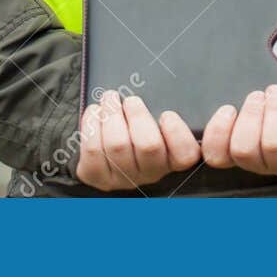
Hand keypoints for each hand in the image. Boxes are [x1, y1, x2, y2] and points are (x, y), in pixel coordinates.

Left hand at [76, 91, 200, 190]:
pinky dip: (92, 124)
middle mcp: (150, 173)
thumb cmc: (140, 123)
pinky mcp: (97, 177)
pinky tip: (96, 112)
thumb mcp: (162, 115)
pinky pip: (93, 150)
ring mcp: (123, 179)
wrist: (108, 143)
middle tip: (131, 100)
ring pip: (117, 145)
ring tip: (110, 98)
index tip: (167, 114)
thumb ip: (179, 107)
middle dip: (137, 115)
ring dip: (112, 113)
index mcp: (173, 158)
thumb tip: (175, 98)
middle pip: (148, 145)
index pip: (185, 155)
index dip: (177, 133)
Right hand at [201, 85, 276, 178]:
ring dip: (275, 111)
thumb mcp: (258, 100)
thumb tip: (232, 87)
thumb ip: (242, 99)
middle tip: (259, 95)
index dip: (217, 134)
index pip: (217, 156)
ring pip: (273, 145)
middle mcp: (261, 165)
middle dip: (251, 114)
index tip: (229, 108)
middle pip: (244, 150)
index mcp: (241, 152)